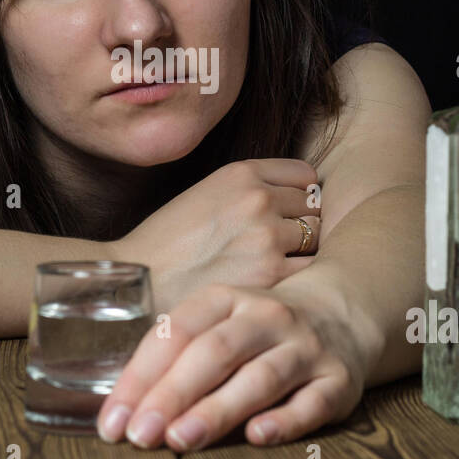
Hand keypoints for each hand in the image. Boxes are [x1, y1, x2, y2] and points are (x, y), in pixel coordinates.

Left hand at [94, 280, 369, 450]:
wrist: (341, 312)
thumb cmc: (258, 329)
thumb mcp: (219, 321)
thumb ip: (177, 357)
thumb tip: (123, 411)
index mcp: (227, 298)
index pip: (178, 332)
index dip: (141, 376)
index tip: (113, 420)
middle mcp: (267, 317)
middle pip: (215, 352)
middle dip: (173, 394)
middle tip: (140, 434)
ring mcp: (305, 347)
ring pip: (260, 377)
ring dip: (218, 410)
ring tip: (180, 439)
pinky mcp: (338, 380)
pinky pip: (312, 402)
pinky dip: (285, 420)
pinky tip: (256, 436)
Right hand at [110, 159, 322, 314]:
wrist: (141, 280)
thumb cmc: (168, 243)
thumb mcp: (205, 193)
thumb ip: (249, 189)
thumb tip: (298, 199)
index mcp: (241, 173)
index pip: (305, 176)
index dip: (300, 196)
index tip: (289, 214)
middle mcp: (259, 198)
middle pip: (314, 207)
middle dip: (302, 225)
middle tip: (280, 246)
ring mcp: (268, 236)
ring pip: (317, 238)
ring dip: (303, 253)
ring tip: (275, 267)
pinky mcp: (272, 274)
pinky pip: (311, 270)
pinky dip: (301, 279)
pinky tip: (278, 285)